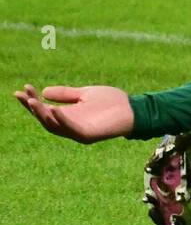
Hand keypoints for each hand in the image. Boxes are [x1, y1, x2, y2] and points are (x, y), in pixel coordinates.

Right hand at [13, 84, 133, 143]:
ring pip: (53, 126)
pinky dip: (61, 120)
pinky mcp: (88, 135)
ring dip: (42, 114)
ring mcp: (78, 132)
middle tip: (23, 95)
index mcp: (69, 115)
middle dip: (32, 107)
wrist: (134, 109)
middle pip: (45, 119)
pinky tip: (53, 109)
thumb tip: (44, 91)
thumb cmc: (113, 102)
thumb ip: (66, 94)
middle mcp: (70, 125)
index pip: (45, 110)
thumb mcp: (85, 93)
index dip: (32, 101)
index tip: (22, 89)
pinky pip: (70, 129)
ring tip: (32, 101)